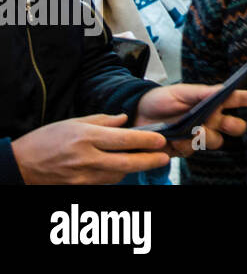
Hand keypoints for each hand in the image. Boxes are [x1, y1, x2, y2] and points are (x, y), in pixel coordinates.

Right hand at [10, 114, 169, 183]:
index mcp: (87, 137)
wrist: (22, 164)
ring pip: (118, 175)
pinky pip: (105, 182)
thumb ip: (103, 120)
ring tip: (144, 160)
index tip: (160, 141)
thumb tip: (125, 119)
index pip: (125, 140)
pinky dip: (116, 175)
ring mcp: (84, 175)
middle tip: (164, 158)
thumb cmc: (47, 139)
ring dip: (133, 168)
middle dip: (149, 161)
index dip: (146, 141)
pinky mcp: (80, 186)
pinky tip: (120, 168)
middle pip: (127, 163)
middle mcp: (87, 158)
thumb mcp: (74, 122)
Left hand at [135, 84, 246, 157]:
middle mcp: (211, 119)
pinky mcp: (186, 149)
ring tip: (189, 130)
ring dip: (206, 136)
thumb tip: (224, 90)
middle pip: (236, 127)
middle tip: (218, 121)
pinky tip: (174, 138)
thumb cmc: (161, 98)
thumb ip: (204, 92)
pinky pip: (195, 151)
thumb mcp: (182, 91)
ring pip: (217, 141)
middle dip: (233, 126)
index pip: (240, 99)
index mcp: (213, 101)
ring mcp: (200, 134)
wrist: (137, 115)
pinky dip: (185, 145)